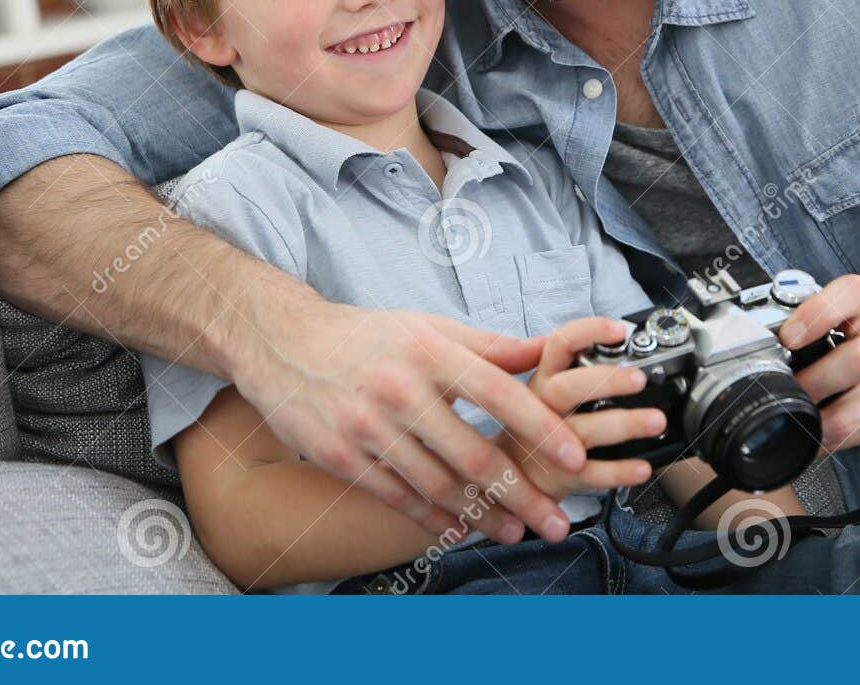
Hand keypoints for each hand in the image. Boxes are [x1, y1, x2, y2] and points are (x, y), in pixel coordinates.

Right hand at [234, 298, 587, 544]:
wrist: (284, 343)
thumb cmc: (366, 336)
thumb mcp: (428, 326)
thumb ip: (489, 346)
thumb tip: (546, 350)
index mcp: (430, 352)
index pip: (499, 393)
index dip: (541, 428)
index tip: (575, 455)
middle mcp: (401, 391)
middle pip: (472, 454)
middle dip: (521, 495)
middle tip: (555, 521)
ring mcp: (368, 428)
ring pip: (438, 486)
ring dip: (483, 516)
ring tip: (515, 532)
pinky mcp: (341, 458)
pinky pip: (398, 498)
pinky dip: (433, 519)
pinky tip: (460, 530)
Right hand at [497, 317, 664, 501]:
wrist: (510, 478)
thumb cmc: (535, 428)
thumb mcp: (545, 392)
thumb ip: (574, 368)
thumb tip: (621, 342)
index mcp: (543, 379)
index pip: (560, 344)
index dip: (589, 333)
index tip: (619, 330)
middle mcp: (542, 406)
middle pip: (567, 388)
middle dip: (606, 381)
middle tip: (640, 379)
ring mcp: (547, 443)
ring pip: (583, 430)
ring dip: (623, 425)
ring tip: (656, 421)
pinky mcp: (556, 476)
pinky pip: (590, 473)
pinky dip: (618, 471)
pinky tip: (642, 468)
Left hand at [778, 274, 859, 450]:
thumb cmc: (859, 336)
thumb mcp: (837, 315)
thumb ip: (803, 321)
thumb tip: (755, 341)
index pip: (851, 295)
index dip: (818, 313)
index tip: (788, 336)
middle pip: (859, 361)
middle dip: (811, 384)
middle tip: (783, 391)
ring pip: (850, 415)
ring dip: (812, 422)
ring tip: (793, 417)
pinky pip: (853, 439)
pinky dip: (824, 441)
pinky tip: (814, 433)